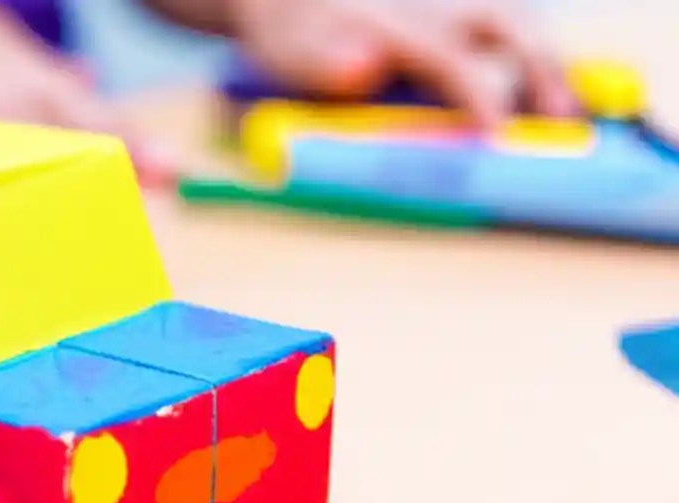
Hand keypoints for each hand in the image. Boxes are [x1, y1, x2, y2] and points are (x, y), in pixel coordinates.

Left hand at [228, 0, 578, 126]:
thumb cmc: (290, 34)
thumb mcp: (291, 51)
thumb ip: (323, 61)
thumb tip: (363, 65)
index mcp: (397, 25)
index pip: (456, 60)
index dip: (483, 96)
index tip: (503, 134)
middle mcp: (432, 4)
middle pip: (508, 23)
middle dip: (543, 70)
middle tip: (564, 119)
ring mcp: (446, 2)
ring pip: (515, 16)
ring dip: (548, 58)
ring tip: (566, 105)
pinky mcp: (452, 10)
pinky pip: (504, 19)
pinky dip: (530, 46)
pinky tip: (545, 82)